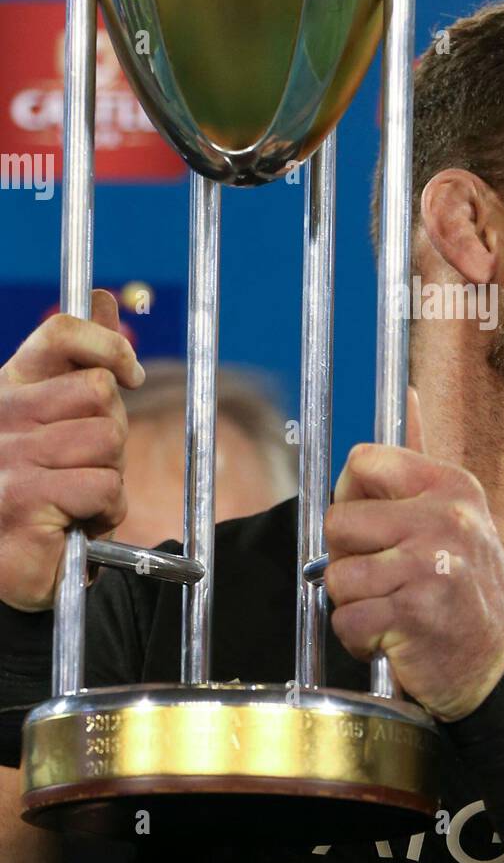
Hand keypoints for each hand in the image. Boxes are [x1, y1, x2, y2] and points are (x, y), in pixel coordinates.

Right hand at [0, 290, 142, 611]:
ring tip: (79, 496)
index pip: (61, 334)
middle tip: (86, 464)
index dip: (110, 345)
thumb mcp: (58, 414)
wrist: (8, 563)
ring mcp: (8, 456)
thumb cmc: (39, 483)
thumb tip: (103, 298)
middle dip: (113, 433)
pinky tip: (77, 522)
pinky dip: (106, 511)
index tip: (132, 376)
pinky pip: (103, 486)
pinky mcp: (23, 499)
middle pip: (100, 393)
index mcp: (10, 386)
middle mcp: (2, 414)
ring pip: (107, 441)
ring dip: (110, 477)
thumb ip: (79, 360)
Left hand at [324, 388, 503, 721]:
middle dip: (348, 557)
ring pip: (336, 575)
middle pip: (338, 521)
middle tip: (386, 578)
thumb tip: (408, 392)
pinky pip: (345, 620)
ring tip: (393, 609)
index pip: (361, 462)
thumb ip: (419, 460)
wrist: (497, 665)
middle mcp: (443, 519)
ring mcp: (429, 566)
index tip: (372, 526)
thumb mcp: (456, 513)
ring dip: (355, 603)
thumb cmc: (465, 588)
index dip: (352, 498)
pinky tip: (394, 637)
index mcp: (450, 486)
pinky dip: (360, 638)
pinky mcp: (413, 615)